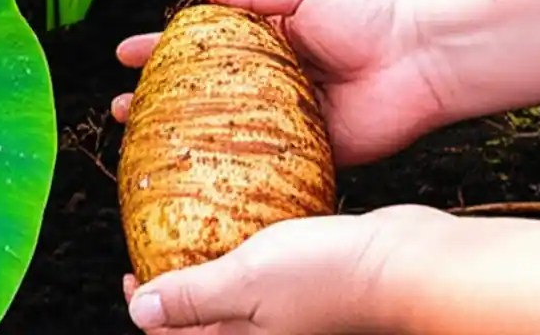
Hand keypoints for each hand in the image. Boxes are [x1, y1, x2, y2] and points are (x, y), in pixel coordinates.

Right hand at [112, 0, 447, 167]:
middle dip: (157, 102)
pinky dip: (231, 172)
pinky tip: (198, 179)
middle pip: (200, 93)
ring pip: (222, 131)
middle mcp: (268, 81)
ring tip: (139, 144)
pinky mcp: (308, 153)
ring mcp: (285, 119)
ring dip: (180, 139)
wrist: (425, 55)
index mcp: (266, 39)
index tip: (124, 54)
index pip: (199, 45)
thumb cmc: (374, 11)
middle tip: (120, 109)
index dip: (159, 50)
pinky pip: (263, 164)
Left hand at [120, 204, 452, 333]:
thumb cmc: (328, 278)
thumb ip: (189, 298)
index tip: (133, 272)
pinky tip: (244, 216)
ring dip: (210, 262)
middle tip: (157, 241)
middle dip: (175, 284)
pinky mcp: (309, 280)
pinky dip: (248, 247)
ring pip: (234, 290)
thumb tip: (139, 313)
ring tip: (193, 224)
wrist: (406, 264)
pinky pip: (266, 268)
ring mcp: (289, 308)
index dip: (147, 308)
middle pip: (203, 316)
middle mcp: (266, 333)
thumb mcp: (243, 283)